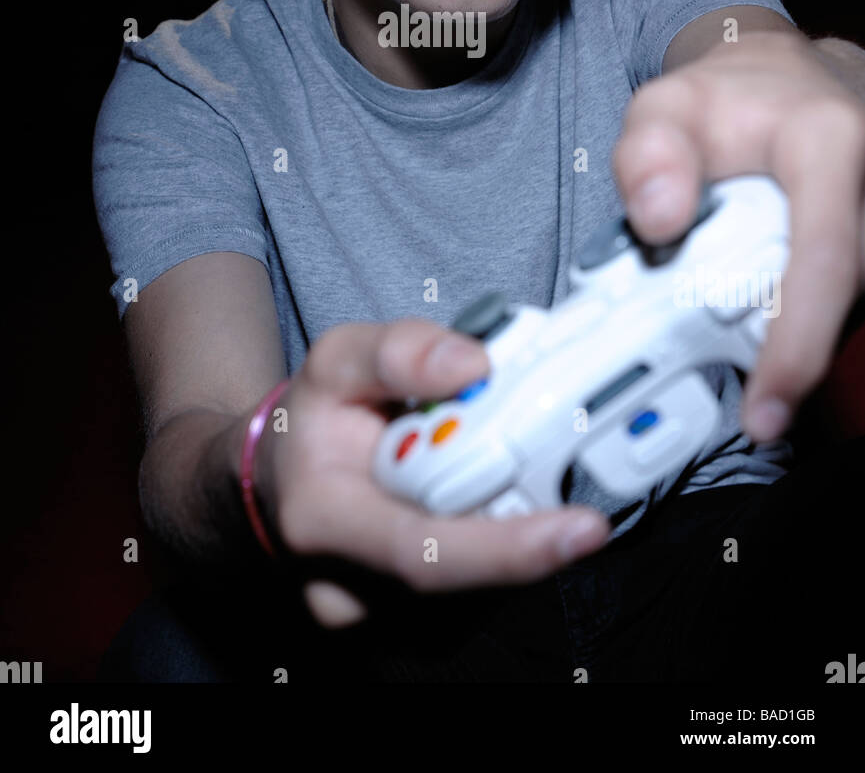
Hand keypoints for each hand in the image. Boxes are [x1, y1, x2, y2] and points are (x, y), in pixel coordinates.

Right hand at [255, 318, 609, 627]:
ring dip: (512, 532)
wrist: (284, 484)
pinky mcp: (411, 628)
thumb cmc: (315, 422)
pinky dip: (500, 543)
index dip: (506, 549)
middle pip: (468, 578)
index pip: (420, 551)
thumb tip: (473, 364)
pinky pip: (478, 594)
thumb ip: (399, 350)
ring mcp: (381, 618)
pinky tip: (488, 504)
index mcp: (323, 519)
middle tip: (581, 503)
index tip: (582, 529)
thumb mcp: (334, 360)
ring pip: (480, 589)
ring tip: (507, 475)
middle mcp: (348, 588)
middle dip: (531, 533)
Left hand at [612, 29, 864, 441]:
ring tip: (729, 320)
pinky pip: (838, 299)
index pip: (824, 255)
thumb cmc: (729, 99)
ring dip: (788, 328)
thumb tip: (660, 221)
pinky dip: (796, 315)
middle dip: (782, 346)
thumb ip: (647, 154)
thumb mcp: (664, 106)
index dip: (798, 339)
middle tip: (734, 382)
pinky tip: (758, 304)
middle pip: (838, 295)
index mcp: (828, 143)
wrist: (790, 82)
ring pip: (841, 306)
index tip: (767, 403)